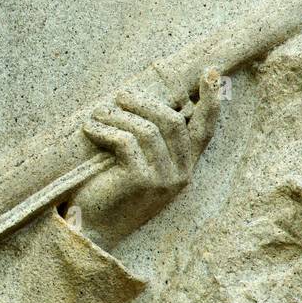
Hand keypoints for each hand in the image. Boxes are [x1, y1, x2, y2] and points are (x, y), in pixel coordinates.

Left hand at [63, 68, 220, 250]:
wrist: (93, 230)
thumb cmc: (111, 191)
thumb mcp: (139, 165)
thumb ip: (150, 141)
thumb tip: (142, 98)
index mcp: (185, 167)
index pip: (205, 130)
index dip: (211, 101)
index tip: (210, 72)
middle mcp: (181, 174)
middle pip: (173, 121)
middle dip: (146, 102)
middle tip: (121, 94)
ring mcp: (164, 179)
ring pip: (148, 129)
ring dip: (120, 114)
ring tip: (98, 112)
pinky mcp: (142, 181)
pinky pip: (126, 141)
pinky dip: (105, 130)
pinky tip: (90, 129)